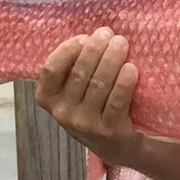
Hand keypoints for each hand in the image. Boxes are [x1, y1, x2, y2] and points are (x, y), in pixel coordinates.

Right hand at [36, 27, 141, 158]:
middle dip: (95, 50)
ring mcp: (85, 124)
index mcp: (47, 98)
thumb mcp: (72, 92)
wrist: (116, 145)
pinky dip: (124, 83)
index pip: (50, 70)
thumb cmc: (92, 108)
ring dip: (111, 60)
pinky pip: (117, 101)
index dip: (67, 51)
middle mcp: (62, 113)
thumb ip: (72, 69)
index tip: (84, 37)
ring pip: (98, 85)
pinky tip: (132, 68)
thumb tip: (89, 35)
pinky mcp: (109, 131)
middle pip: (79, 74)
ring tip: (121, 43)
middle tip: (109, 34)